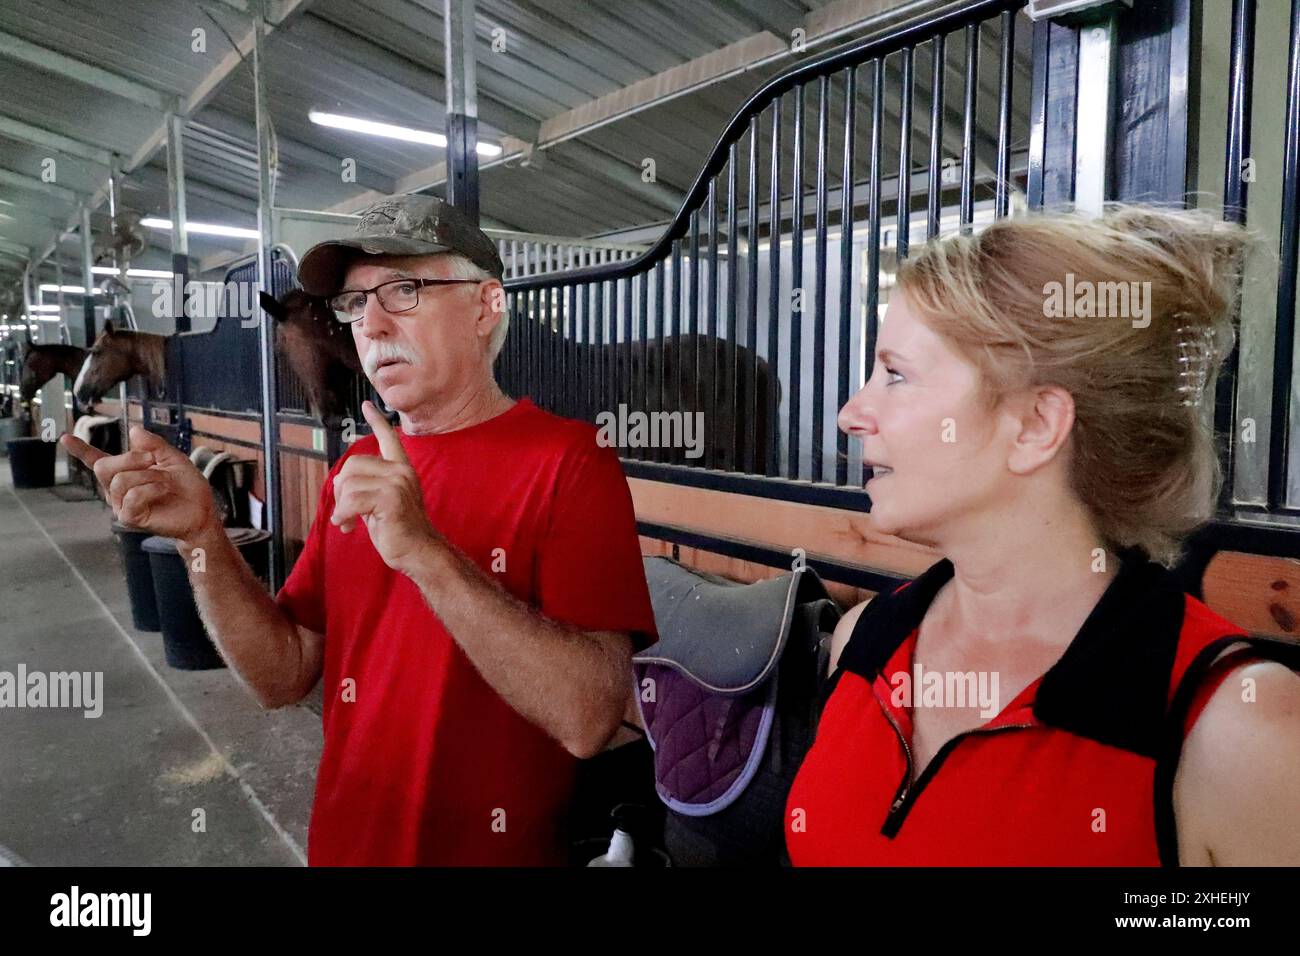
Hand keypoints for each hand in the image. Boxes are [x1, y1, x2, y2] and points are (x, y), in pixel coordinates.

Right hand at [61, 425, 218, 540]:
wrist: (202, 511)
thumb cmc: (187, 487)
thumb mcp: (173, 459)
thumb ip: (154, 445)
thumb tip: (133, 430)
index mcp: (125, 472)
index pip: (97, 461)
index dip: (81, 450)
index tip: (65, 437)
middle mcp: (117, 489)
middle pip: (104, 467)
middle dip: (130, 458)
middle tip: (153, 460)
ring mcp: (121, 505)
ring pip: (120, 481)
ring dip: (148, 476)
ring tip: (165, 482)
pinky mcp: (129, 518)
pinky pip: (132, 497)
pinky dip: (151, 489)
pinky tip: (163, 490)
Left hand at [331, 401, 440, 573]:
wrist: (418, 551)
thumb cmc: (398, 531)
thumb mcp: (381, 502)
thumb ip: (367, 486)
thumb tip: (340, 482)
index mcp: (402, 470)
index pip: (389, 439)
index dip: (377, 422)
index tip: (368, 406)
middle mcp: (401, 472)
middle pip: (352, 466)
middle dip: (341, 490)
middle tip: (345, 511)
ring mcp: (398, 484)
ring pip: (348, 485)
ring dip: (341, 507)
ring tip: (348, 522)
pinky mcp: (390, 499)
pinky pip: (351, 501)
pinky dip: (342, 515)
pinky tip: (346, 526)